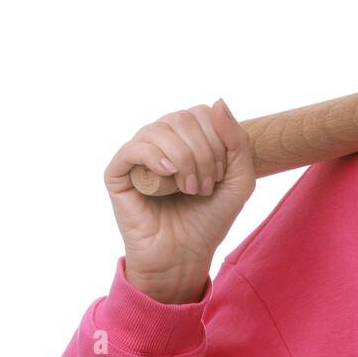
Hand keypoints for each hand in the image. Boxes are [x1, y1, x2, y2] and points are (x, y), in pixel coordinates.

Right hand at [103, 99, 255, 301]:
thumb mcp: (239, 179)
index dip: (217, 139)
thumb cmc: (210, 218)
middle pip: (182, 119)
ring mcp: (138, 156)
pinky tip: (169, 173)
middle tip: (205, 186)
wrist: (185, 255)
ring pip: (159, 131)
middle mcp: (160, 141)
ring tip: (190, 189)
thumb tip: (217, 101)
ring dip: (184, 159)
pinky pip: (133, 148)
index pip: (201, 114)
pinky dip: (154, 157)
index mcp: (186, 138)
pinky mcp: (118, 174)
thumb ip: (237, 140)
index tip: (220, 175)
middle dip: (203, 152)